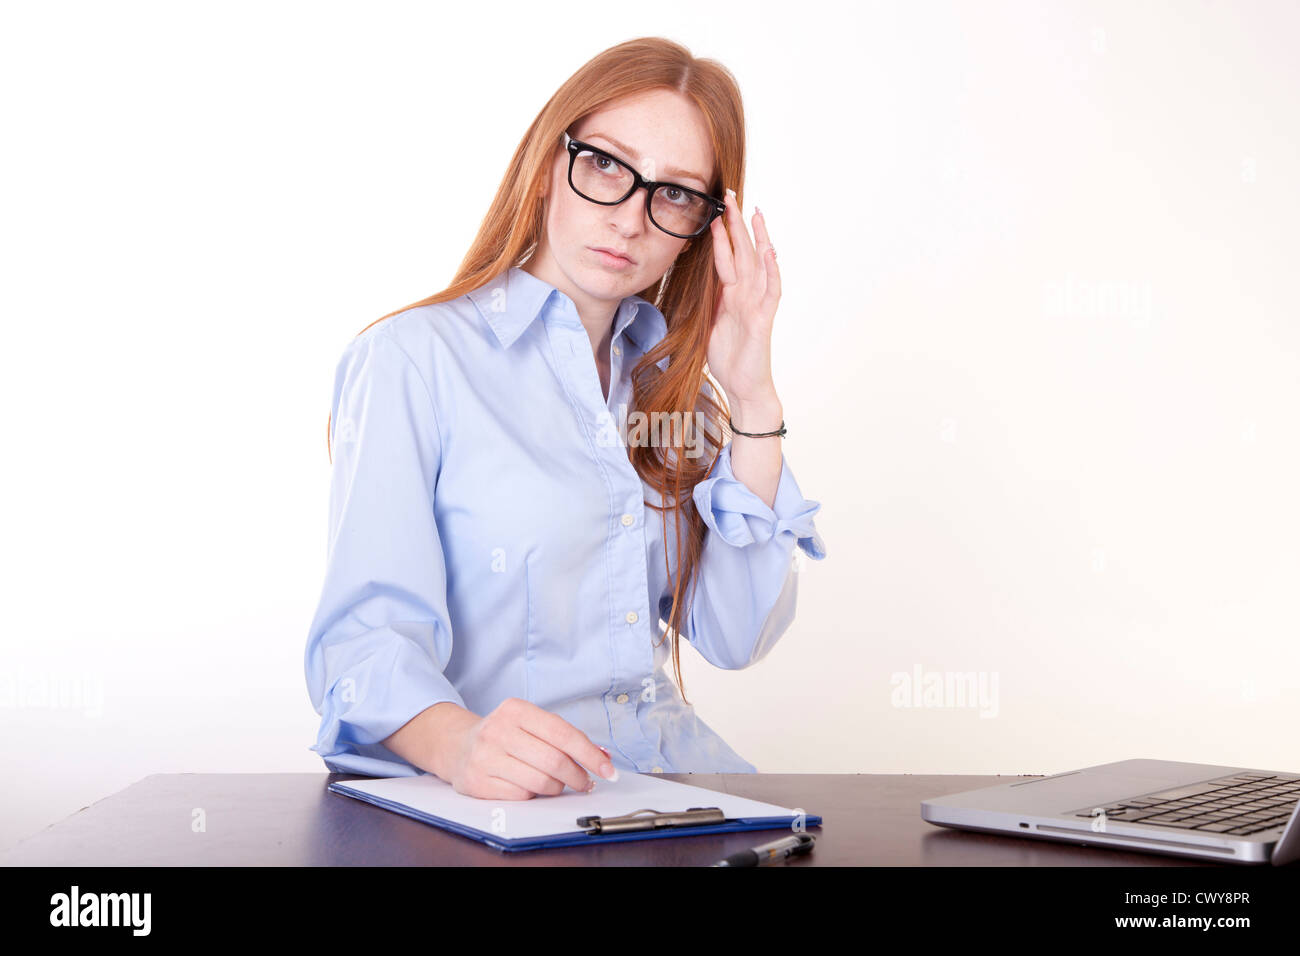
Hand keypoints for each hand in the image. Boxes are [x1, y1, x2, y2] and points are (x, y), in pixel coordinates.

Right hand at [441, 697, 616, 799]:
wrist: (457, 745)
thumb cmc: (504, 735)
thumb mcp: (530, 724)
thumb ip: (564, 736)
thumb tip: (602, 756)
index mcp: (515, 709)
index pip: (563, 733)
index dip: (590, 754)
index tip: (608, 770)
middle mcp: (498, 730)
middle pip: (554, 761)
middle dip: (578, 776)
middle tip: (586, 782)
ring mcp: (485, 757)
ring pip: (540, 782)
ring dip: (557, 787)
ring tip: (556, 783)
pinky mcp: (478, 782)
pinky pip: (521, 796)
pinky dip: (533, 795)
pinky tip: (529, 785)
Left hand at [706, 188, 780, 405]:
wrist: (743, 387)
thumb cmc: (728, 359)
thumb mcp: (707, 325)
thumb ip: (706, 303)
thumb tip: (694, 285)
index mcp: (731, 295)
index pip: (725, 258)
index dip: (721, 235)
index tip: (714, 210)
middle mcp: (746, 295)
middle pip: (742, 252)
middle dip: (736, 224)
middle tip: (730, 195)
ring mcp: (756, 305)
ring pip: (759, 265)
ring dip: (758, 238)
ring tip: (755, 213)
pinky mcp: (763, 319)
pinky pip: (770, 292)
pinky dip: (771, 271)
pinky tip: (770, 252)